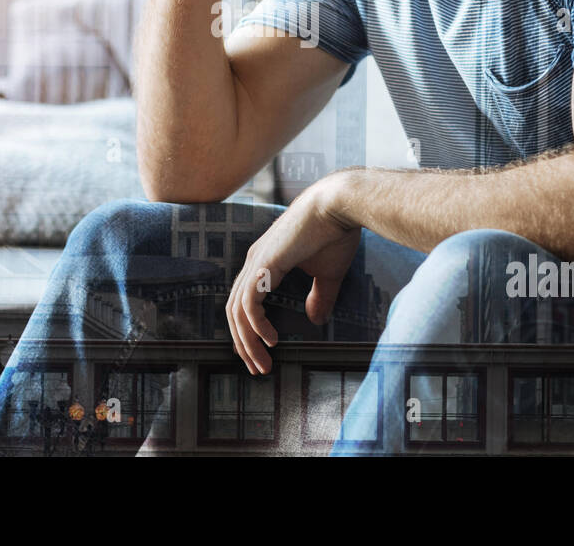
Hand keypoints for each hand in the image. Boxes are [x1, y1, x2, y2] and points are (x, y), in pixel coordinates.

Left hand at [226, 175, 361, 374]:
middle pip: (234, 310)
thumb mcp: (327, 274)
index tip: (261, 353)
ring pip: (238, 311)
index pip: (244, 302)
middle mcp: (254, 262)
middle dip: (243, 343)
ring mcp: (256, 262)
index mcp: (264, 262)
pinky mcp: (264, 263)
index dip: (248, 330)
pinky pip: (249, 302)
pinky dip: (256, 325)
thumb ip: (319, 297)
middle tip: (257, 367)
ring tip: (263, 362)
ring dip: (248, 341)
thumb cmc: (335, 232)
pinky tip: (270, 341)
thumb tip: (314, 320)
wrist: (339, 204)